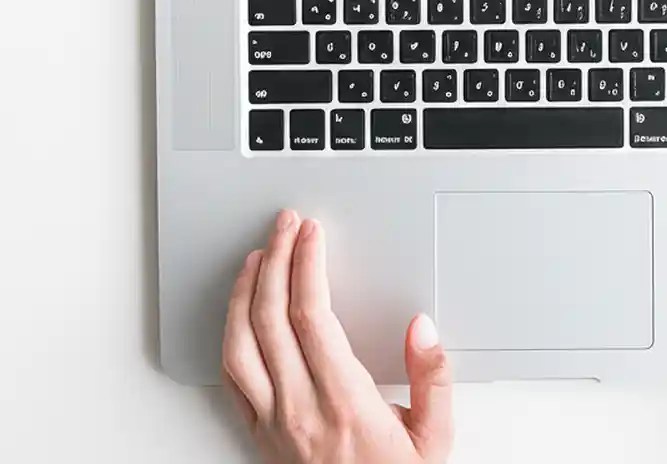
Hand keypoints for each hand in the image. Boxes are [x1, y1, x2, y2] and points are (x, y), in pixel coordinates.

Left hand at [222, 210, 452, 463]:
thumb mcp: (437, 440)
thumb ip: (433, 379)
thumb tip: (421, 328)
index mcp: (344, 404)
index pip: (311, 316)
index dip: (307, 265)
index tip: (312, 234)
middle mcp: (299, 411)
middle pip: (269, 318)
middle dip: (276, 260)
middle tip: (287, 226)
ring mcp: (272, 425)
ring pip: (238, 345)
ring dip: (243, 293)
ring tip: (257, 258)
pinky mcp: (259, 437)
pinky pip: (231, 378)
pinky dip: (230, 335)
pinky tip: (241, 314)